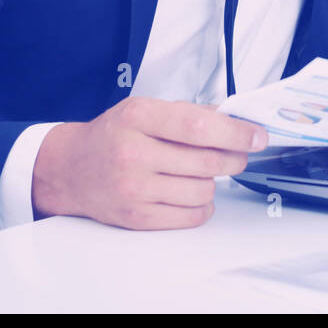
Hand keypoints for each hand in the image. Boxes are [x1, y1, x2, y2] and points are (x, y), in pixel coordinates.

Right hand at [31, 96, 267, 229]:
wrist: (70, 169)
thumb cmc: (113, 134)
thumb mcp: (144, 109)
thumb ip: (189, 113)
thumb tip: (236, 119)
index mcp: (138, 117)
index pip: (199, 127)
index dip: (236, 133)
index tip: (257, 136)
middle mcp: (134, 153)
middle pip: (207, 161)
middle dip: (235, 157)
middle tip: (240, 154)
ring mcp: (134, 188)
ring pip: (203, 190)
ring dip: (215, 181)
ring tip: (205, 171)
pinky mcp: (136, 217)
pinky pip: (190, 216)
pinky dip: (202, 205)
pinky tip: (194, 192)